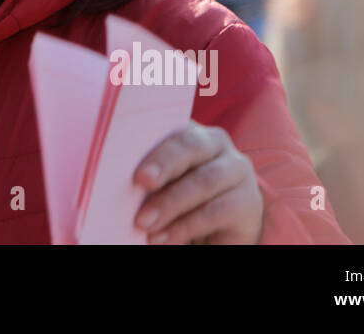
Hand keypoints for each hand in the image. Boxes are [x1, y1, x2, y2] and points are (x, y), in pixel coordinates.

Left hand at [133, 120, 263, 243]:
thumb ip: (147, 174)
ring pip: (205, 180)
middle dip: (165, 164)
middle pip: (191, 146)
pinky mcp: (248, 201)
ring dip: (172, 203)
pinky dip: (187, 226)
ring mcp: (236, 169)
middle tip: (141, 184)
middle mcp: (216, 142)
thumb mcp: (158, 183)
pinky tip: (165, 237)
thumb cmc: (173, 198)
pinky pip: (218, 210)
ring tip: (145, 224)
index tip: (137, 172)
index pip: (170, 127)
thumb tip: (115, 178)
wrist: (213, 231)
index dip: (154, 147)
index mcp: (187, 129)